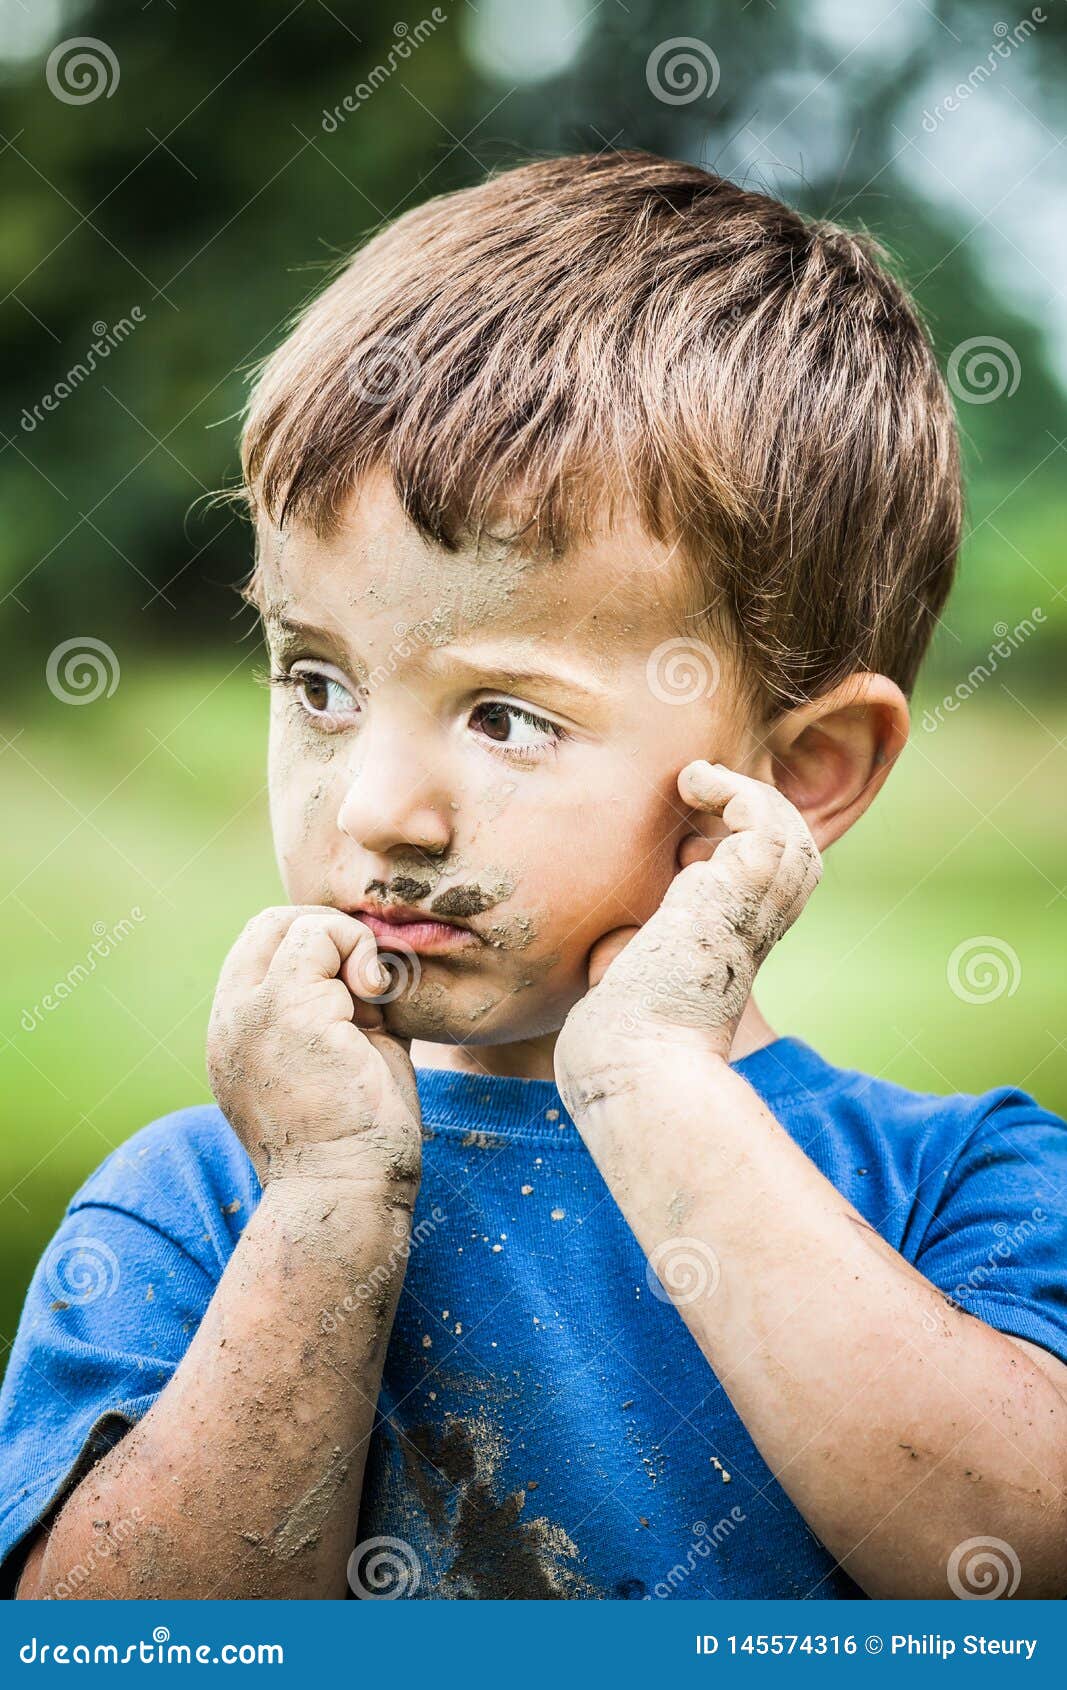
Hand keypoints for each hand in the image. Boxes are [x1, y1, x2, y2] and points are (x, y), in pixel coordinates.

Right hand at [207, 906, 422, 1192]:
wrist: (347, 1195)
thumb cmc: (355, 1141)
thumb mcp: (332, 1061)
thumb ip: (336, 1009)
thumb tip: (367, 964)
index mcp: (233, 1038)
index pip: (258, 952)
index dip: (314, 949)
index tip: (359, 991)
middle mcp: (229, 1022)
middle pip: (267, 925)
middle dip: (329, 934)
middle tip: (369, 982)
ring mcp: (252, 1014)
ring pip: (295, 924)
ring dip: (347, 945)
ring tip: (372, 1000)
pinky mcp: (288, 1011)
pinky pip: (321, 938)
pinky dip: (358, 950)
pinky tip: (377, 996)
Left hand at [554, 762, 821, 1110]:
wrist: (631, 1064)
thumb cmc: (616, 1043)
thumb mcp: (626, 986)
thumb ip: (630, 955)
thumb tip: (615, 943)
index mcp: (733, 952)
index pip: (766, 890)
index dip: (735, 855)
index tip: (682, 854)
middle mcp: (752, 931)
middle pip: (794, 855)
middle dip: (755, 816)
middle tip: (698, 796)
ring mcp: (751, 912)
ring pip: (789, 833)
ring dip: (746, 795)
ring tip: (695, 781)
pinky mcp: (738, 894)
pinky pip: (764, 818)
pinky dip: (735, 788)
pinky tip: (692, 783)